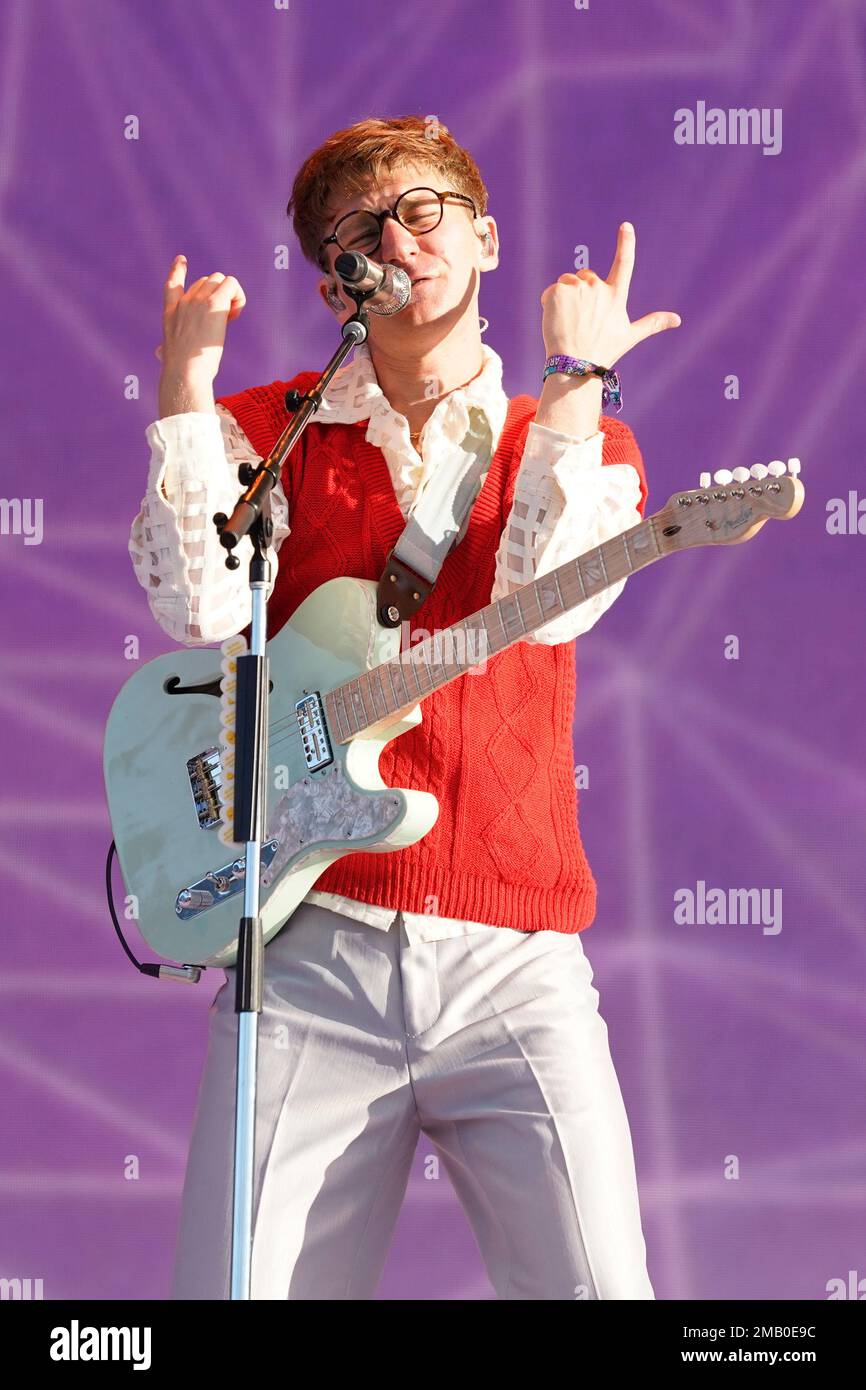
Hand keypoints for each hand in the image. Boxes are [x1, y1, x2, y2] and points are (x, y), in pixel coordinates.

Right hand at [156, 254, 246, 385]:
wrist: (184, 373)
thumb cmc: (179, 371)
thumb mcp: (168, 356)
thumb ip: (164, 351)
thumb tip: (159, 353)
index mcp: (170, 314)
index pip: (171, 284)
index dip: (177, 270)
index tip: (182, 260)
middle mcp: (183, 303)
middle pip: (206, 281)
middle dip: (218, 296)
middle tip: (225, 320)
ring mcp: (198, 301)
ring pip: (220, 279)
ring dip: (230, 296)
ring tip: (231, 318)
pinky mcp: (214, 303)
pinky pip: (232, 284)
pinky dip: (239, 296)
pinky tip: (236, 314)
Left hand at [540, 223, 680, 366]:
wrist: (574, 365)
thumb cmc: (603, 351)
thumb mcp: (630, 336)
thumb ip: (652, 323)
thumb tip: (677, 319)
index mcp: (616, 295)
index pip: (624, 263)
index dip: (626, 243)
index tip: (626, 225)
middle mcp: (598, 288)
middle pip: (586, 276)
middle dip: (583, 291)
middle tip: (582, 319)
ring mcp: (578, 289)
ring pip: (568, 282)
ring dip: (567, 296)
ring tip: (570, 321)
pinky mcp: (558, 291)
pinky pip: (552, 290)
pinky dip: (551, 303)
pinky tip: (556, 321)